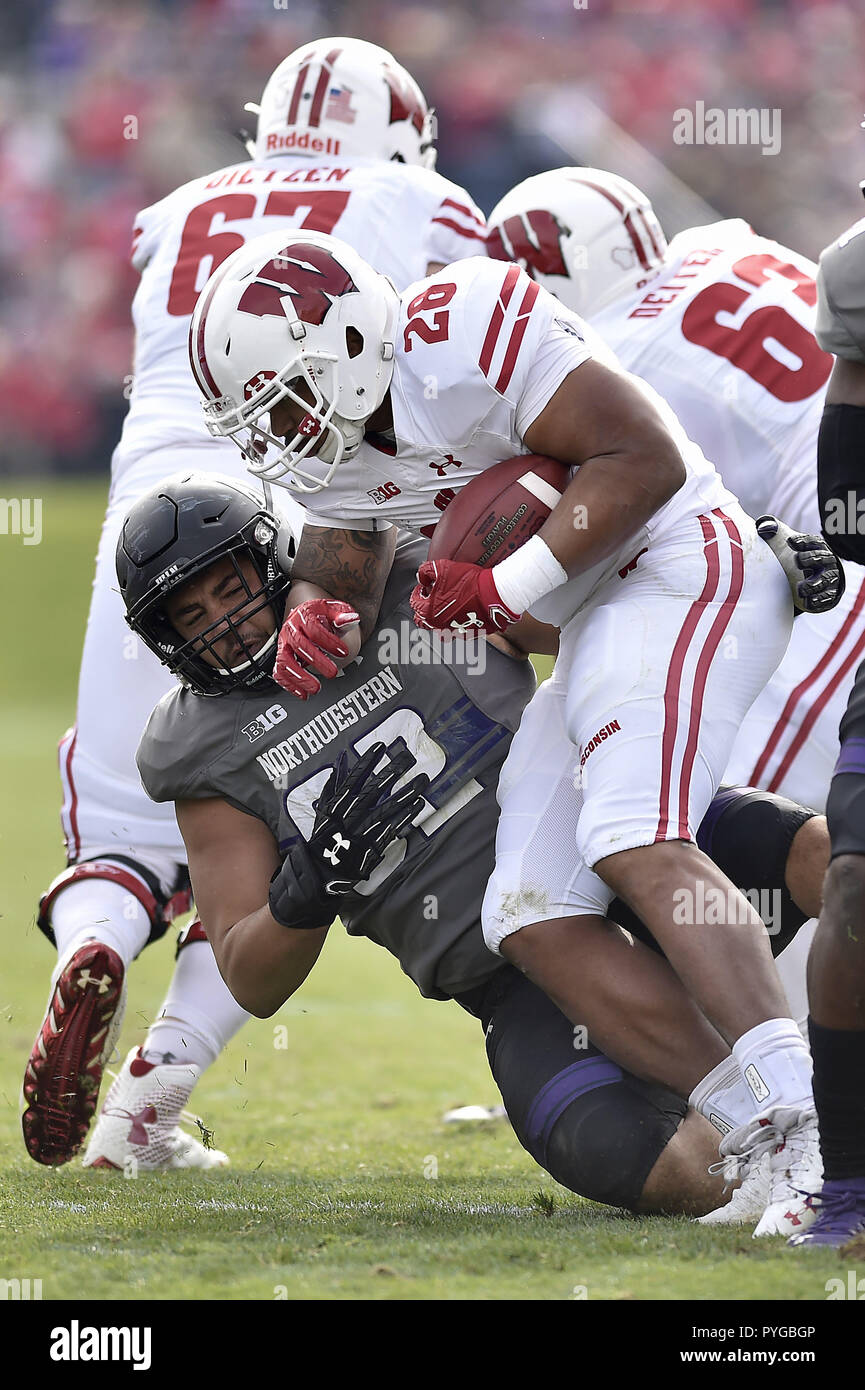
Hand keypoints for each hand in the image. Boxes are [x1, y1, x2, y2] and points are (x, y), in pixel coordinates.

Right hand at [268, 743, 430, 927]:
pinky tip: (420, 805)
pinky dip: (407, 817)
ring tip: (423, 779)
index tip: (381, 746)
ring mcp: (364, 831)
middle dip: (392, 772)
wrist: (321, 873)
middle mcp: (352, 817)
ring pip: (388, 808)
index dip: (368, 762)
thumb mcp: (322, 811)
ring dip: (407, 793)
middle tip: (408, 757)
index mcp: (338, 807)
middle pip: (375, 790)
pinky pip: (393, 829)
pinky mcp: (374, 846)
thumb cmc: (322, 839)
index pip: (354, 779)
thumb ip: (331, 786)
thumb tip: (340, 760)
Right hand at [273, 599, 359, 698]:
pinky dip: (289, 685)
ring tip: (316, 688)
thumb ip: (343, 617)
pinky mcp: (281, 657)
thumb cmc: (322, 615)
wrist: (308, 617)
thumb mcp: (334, 611)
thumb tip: (351, 619)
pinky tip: (303, 694)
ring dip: (300, 677)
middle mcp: (290, 629)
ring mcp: (284, 644)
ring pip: (284, 661)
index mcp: (303, 615)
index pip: (313, 628)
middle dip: (316, 661)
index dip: (328, 641)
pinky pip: (279, 672)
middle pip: (299, 645)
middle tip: (332, 673)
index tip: (343, 652)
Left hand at [410, 559, 520, 633]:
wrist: (493, 595)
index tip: (424, 587)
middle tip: (431, 599)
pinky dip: (458, 624)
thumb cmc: (468, 583)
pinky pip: (459, 631)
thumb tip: (422, 575)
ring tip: (445, 609)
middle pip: (423, 621)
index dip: (418, 592)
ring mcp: (453, 631)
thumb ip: (426, 571)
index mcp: (428, 610)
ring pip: (440, 629)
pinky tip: (463, 614)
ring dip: (440, 619)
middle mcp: (438, 624)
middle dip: (424, 609)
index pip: (414, 603)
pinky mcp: (469, 634)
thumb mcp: (443, 568)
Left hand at [756, 515, 844, 613]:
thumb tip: (761, 527)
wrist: (810, 578)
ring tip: (800, 589)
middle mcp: (825, 561)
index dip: (803, 541)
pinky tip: (808, 602)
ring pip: (825, 579)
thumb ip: (772, 531)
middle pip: (820, 557)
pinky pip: (826, 597)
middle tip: (797, 560)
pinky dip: (818, 600)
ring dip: (813, 584)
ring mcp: (828, 578)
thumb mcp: (783, 542)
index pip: (812, 541)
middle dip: (810, 558)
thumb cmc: (794, 555)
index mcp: (816, 546)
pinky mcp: (828, 595)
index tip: (790, 541)